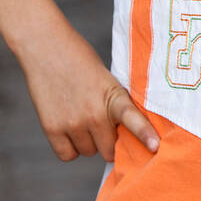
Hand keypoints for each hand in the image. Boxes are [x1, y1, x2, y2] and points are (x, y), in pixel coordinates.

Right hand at [16, 23, 159, 161]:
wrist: (45, 46)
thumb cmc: (80, 59)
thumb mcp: (107, 79)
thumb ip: (115, 104)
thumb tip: (121, 133)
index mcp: (113, 96)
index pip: (131, 118)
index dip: (144, 134)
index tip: (155, 147)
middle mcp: (94, 114)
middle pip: (109, 150)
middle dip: (107, 140)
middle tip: (100, 121)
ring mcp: (73, 123)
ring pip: (88, 152)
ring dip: (87, 141)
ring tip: (79, 116)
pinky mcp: (52, 128)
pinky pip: (68, 155)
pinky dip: (69, 147)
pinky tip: (67, 127)